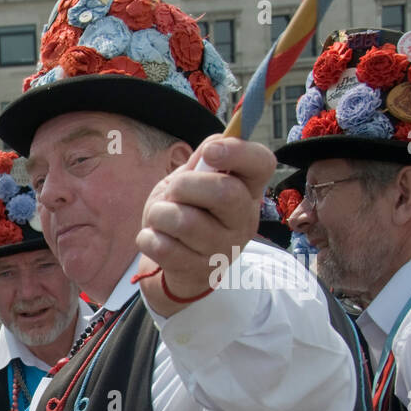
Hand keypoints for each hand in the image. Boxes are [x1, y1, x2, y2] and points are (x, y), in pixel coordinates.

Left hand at [135, 134, 275, 315]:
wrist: (176, 264)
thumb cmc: (188, 213)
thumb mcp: (194, 182)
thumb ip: (202, 163)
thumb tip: (215, 141)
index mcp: (248, 191)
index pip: (262, 164)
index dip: (238, 152)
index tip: (210, 151)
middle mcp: (243, 220)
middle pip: (224, 192)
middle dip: (185, 185)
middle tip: (173, 191)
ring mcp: (222, 248)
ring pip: (185, 222)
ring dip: (159, 213)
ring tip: (159, 217)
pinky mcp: (196, 270)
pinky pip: (162, 246)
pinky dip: (148, 237)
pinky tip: (154, 237)